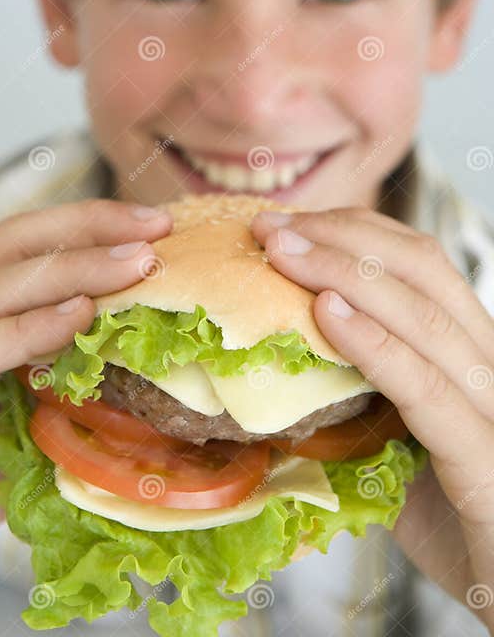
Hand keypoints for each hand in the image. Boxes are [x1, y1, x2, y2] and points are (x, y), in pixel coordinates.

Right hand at [0, 199, 171, 566]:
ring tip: (136, 264)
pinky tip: (75, 318)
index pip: (28, 243)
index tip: (156, 223)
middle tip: (156, 232)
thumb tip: (156, 365)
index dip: (89, 223)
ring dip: (73, 270)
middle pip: (15, 246)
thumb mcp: (29, 417)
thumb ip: (71, 381)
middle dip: (91, 231)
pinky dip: (26, 330)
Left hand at [251, 206, 493, 630]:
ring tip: (281, 252)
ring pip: (423, 316)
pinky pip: (427, 389)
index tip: (284, 225)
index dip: (350, 231)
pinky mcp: (485, 459)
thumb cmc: (449, 514)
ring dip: (343, 273)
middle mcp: (488, 362)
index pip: (416, 261)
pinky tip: (326, 316)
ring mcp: (492, 405)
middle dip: (337, 237)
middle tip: (267, 228)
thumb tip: (274, 371)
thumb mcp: (394, 441)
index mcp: (466, 349)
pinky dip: (374, 344)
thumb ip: (354, 399)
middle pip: (419, 268)